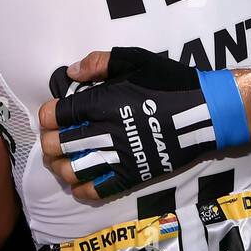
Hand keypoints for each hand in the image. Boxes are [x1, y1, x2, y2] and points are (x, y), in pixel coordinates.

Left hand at [38, 47, 249, 200]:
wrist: (204, 112)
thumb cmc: (170, 82)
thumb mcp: (135, 60)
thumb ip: (99, 63)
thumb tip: (70, 72)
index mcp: (103, 102)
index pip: (58, 115)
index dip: (46, 117)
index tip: (49, 117)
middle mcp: (106, 131)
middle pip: (60, 145)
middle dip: (49, 143)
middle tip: (51, 140)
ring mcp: (119, 156)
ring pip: (75, 170)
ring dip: (60, 167)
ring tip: (60, 162)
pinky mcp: (133, 175)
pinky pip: (100, 189)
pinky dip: (83, 190)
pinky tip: (78, 185)